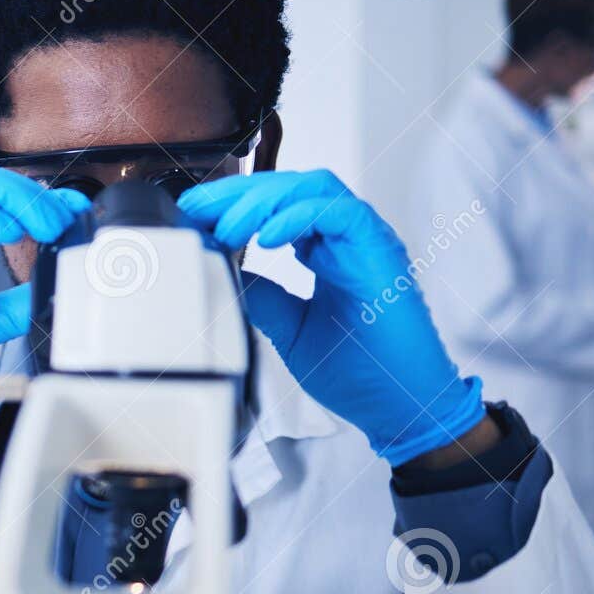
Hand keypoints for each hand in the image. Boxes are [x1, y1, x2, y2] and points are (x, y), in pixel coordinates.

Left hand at [179, 170, 484, 465]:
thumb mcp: (289, 330)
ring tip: (226, 228)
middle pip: (290, 187)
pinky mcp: (381, 251)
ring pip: (313, 189)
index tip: (193, 215)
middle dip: (237, 193)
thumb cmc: (360, 373)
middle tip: (197, 208)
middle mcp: (346, 239)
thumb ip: (261, 296)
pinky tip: (265, 238)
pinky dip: (299, 218)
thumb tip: (223, 268)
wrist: (401, 406)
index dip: (233, 204)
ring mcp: (366, 241)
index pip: (276, 206)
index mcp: (326, 251)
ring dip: (262, 202)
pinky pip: (340, 213)